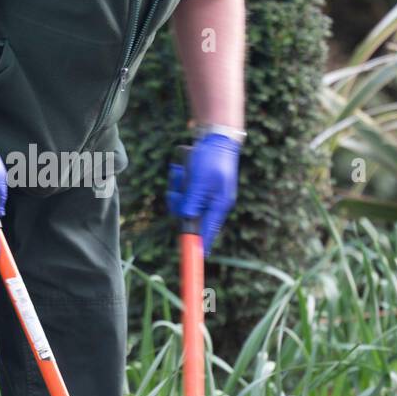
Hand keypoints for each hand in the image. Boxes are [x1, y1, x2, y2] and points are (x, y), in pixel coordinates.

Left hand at [166, 134, 240, 254]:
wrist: (216, 136)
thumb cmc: (212, 157)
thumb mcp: (201, 181)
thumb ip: (192, 201)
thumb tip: (185, 218)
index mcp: (218, 206)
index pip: (207, 232)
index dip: (199, 245)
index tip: (194, 259)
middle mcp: (212, 204)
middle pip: (188, 217)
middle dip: (179, 203)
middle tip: (179, 188)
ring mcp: (205, 195)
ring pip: (182, 203)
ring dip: (177, 188)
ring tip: (181, 172)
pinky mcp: (197, 186)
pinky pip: (182, 190)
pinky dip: (178, 180)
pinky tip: (182, 167)